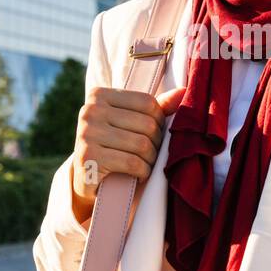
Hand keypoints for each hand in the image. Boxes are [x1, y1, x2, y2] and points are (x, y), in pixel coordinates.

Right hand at [70, 85, 186, 221]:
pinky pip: (132, 163)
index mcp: (99, 95)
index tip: (153, 134)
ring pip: (142, 145)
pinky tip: (138, 175)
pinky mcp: (89, 158)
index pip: (147, 102)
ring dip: (150, 160)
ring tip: (145, 164)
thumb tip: (183, 91)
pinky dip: (142, 172)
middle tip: (150, 154)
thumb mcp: (130, 122)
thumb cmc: (114, 145)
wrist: (87, 178)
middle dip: (155, 143)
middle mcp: (90, 111)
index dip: (159, 121)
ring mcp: (87, 134)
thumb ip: (155, 107)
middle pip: (147, 124)